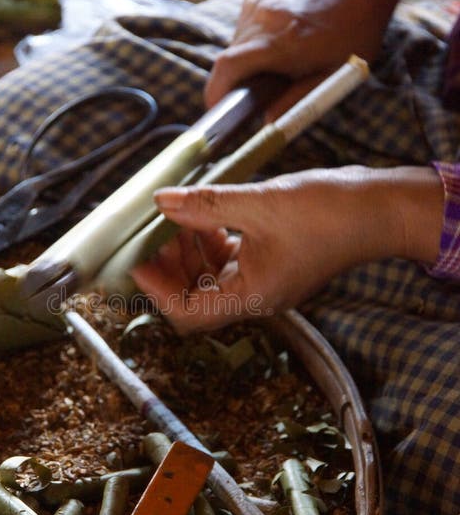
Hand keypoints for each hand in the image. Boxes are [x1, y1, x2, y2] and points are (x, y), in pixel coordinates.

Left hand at [131, 166, 442, 333]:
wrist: (380, 208)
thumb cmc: (330, 214)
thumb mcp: (260, 204)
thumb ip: (206, 205)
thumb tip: (162, 202)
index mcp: (252, 296)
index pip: (187, 312)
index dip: (155, 289)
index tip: (135, 259)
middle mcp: (255, 296)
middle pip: (193, 296)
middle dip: (167, 266)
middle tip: (149, 233)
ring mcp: (262, 279)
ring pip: (208, 276)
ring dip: (187, 248)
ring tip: (176, 216)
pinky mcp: (270, 261)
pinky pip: (227, 259)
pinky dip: (209, 239)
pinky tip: (203, 213)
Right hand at [206, 0, 420, 109]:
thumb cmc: (354, 26)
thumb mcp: (335, 73)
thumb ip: (298, 100)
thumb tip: (267, 122)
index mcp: (280, 42)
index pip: (228, 68)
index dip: (216, 93)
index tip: (218, 111)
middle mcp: (261, 18)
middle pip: (230, 60)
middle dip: (240, 80)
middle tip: (266, 88)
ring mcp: (255, 2)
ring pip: (237, 44)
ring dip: (251, 59)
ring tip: (285, 56)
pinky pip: (245, 27)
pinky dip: (257, 39)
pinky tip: (285, 34)